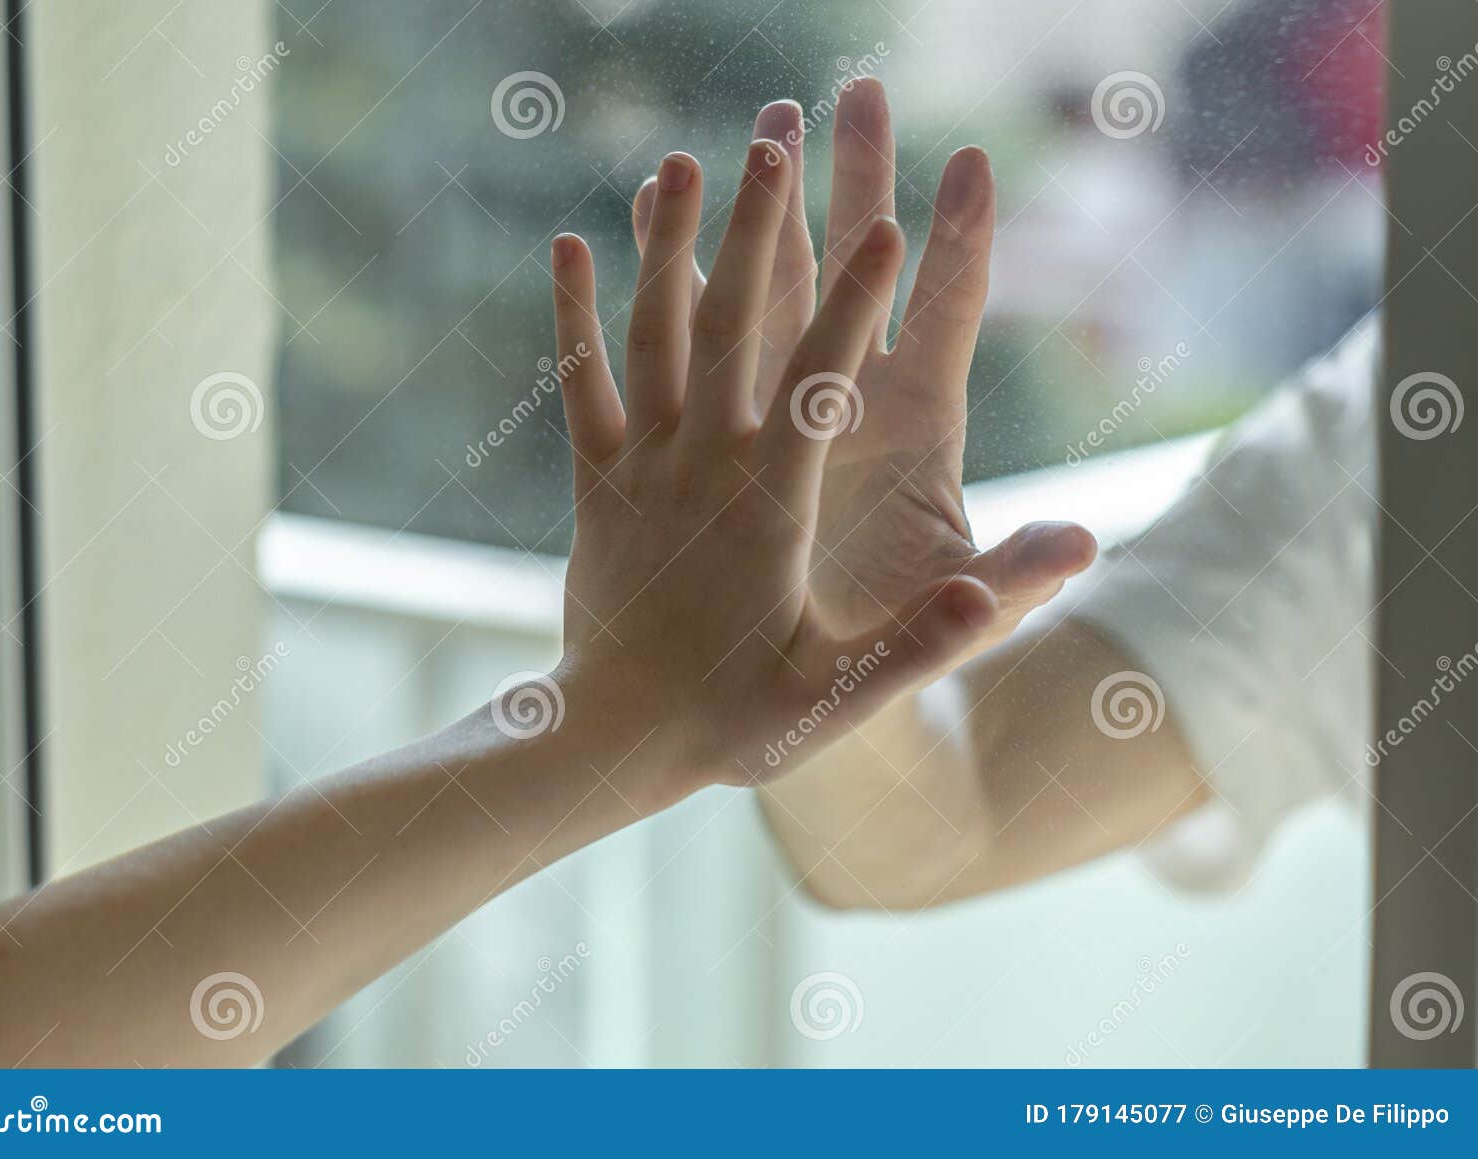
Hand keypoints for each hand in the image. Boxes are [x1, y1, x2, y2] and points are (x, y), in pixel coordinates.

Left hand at [549, 140, 999, 788]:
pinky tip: (571, 244)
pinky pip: (582, 381)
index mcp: (771, 502)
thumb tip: (1006, 591)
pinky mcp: (595, 480)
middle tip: (779, 140)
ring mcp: (641, 464)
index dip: (859, 303)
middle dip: (762, 230)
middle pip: (735, 326)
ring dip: (669, 244)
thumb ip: (925, 639)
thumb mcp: (840, 694)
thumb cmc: (734, 723)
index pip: (823, 381)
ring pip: (654, 335)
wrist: (611, 743)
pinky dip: (575, 313)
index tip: (891, 226)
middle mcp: (702, 464)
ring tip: (682, 163)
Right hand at [630, 80, 1095, 662]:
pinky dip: (658, 281)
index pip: (949, 311)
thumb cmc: (892, 645)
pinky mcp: (716, 427)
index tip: (970, 163)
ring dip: (752, 209)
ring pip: (766, 284)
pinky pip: (681, 340)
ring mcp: (780, 400)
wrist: (806, 679)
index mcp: (919, 423)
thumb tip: (1082, 549)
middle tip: (848, 94)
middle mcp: (851, 391)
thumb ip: (1008, 580)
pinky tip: (628, 224)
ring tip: (741, 132)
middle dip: (853, 180)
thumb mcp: (953, 615)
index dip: (960, 241)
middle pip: (856, 263)